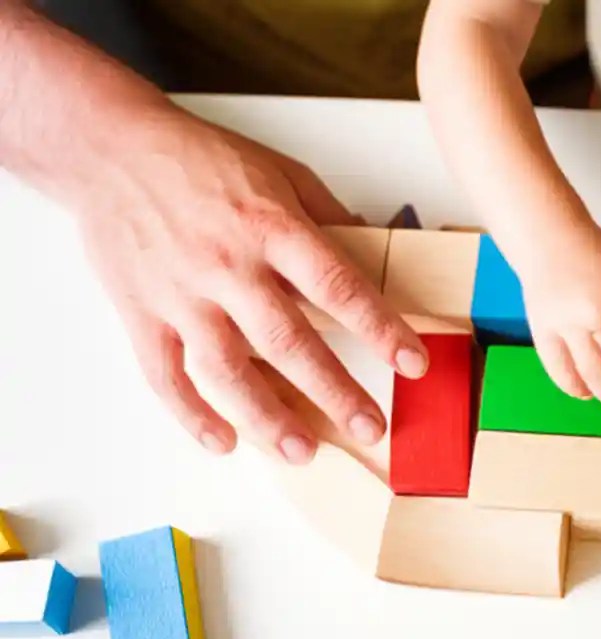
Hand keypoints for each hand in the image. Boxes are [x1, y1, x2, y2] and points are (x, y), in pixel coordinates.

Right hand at [76, 107, 425, 462]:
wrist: (112, 150)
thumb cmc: (203, 160)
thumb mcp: (281, 172)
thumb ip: (328, 216)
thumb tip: (375, 245)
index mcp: (272, 228)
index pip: (339, 287)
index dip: (380, 329)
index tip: (413, 363)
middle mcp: (229, 266)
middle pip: (289, 342)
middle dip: (335, 391)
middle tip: (370, 428)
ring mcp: (182, 295)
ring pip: (228, 370)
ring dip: (268, 417)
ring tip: (304, 452)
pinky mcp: (142, 314)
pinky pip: (166, 376)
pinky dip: (193, 415)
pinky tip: (225, 442)